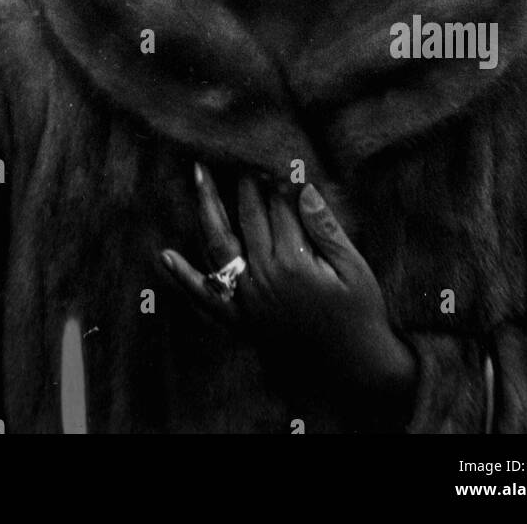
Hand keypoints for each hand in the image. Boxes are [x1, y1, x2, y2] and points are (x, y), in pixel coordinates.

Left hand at [161, 164, 417, 422]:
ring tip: (198, 173)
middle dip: (245, 184)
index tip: (269, 155)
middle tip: (239, 154)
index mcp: (294, 262)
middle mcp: (263, 277)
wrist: (354, 372)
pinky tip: (165, 255)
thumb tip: (302, 189)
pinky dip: (184, 278)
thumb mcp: (354, 269)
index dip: (276, 179)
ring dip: (207, 207)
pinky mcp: (241, 320)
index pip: (279, 207)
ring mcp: (247, 299)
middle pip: (248, 217)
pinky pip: (206, 298)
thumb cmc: (361, 316)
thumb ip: (325, 228)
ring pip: (219, 244)